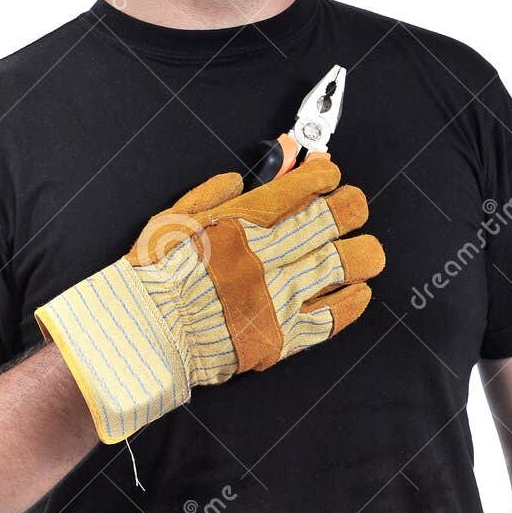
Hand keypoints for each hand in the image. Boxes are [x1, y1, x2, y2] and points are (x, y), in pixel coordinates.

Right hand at [35, 159, 384, 443]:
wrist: (144, 337)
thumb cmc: (153, 278)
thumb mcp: (175, 219)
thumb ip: (212, 194)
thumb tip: (243, 176)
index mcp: (240, 224)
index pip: (300, 189)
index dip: (324, 176)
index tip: (330, 175)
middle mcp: (266, 258)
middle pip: (331, 221)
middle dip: (351, 206)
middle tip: (355, 205)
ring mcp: (278, 299)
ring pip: (343, 266)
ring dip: (363, 253)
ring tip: (367, 249)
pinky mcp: (281, 337)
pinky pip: (332, 318)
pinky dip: (352, 302)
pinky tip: (361, 291)